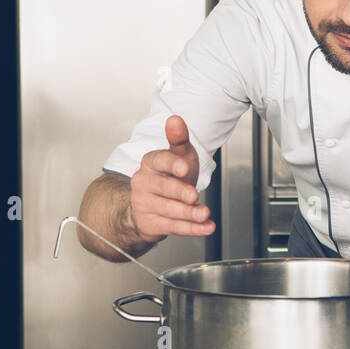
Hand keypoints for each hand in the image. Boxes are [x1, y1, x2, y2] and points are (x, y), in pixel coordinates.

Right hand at [127, 115, 214, 241]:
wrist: (154, 205)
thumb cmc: (172, 176)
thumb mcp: (179, 156)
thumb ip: (179, 139)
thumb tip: (175, 119)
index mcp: (150, 163)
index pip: (159, 160)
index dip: (172, 164)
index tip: (184, 168)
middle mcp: (144, 183)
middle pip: (162, 187)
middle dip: (179, 192)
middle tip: (194, 195)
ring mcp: (145, 204)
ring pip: (168, 210)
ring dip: (188, 213)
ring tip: (204, 213)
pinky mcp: (150, 224)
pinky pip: (172, 227)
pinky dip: (191, 229)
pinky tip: (205, 227)